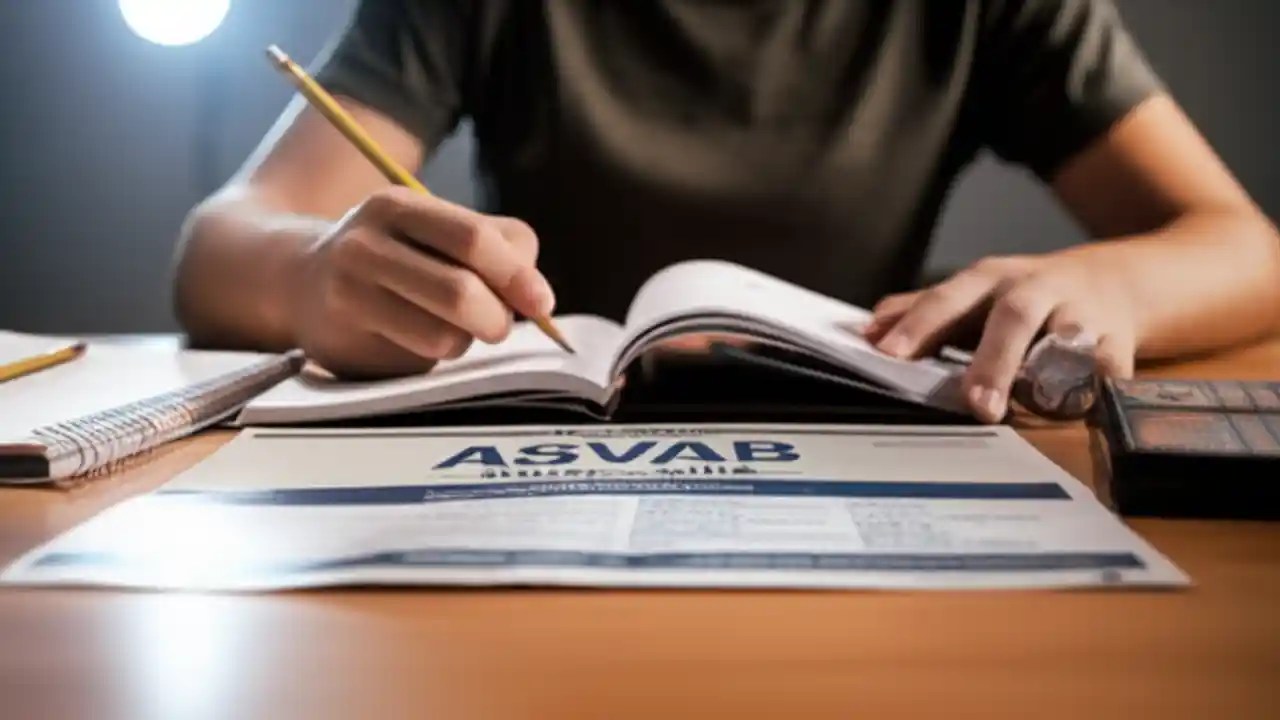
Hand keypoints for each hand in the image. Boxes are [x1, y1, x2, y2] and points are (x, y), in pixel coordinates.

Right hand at [288, 187, 554, 377]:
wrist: (297, 280)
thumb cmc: (395, 255)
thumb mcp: (435, 229)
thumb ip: (497, 245)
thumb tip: (536, 294)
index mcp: (396, 207)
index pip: (473, 240)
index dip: (517, 276)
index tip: (542, 303)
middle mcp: (364, 247)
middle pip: (460, 293)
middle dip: (496, 318)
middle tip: (499, 326)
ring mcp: (347, 298)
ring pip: (443, 337)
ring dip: (464, 341)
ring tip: (447, 328)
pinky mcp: (342, 345)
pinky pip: (417, 364)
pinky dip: (431, 358)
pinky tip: (408, 340)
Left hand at [862, 254, 1137, 422]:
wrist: (1115, 282)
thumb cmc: (1025, 297)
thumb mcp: (973, 295)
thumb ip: (922, 312)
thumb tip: (866, 329)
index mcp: (988, 280)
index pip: (946, 300)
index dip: (917, 326)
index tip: (887, 353)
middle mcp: (1034, 290)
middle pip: (1012, 318)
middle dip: (993, 361)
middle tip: (976, 404)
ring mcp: (1079, 314)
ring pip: (1068, 338)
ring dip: (1051, 368)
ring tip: (1031, 402)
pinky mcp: (1118, 341)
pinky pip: (1109, 367)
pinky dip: (1097, 386)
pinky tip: (1082, 404)